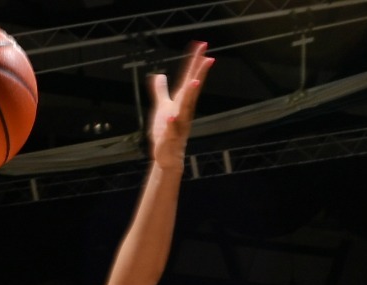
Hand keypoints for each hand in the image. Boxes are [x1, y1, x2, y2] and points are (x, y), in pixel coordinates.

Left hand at [148, 42, 212, 166]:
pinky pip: (172, 130)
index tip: (202, 46)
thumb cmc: (166, 133)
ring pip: (186, 108)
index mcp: (181, 103)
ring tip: (194, 81)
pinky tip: (170, 116)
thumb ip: (160, 91)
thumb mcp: (161, 107)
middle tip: (207, 58)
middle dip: (199, 73)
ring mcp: (179, 124)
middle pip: (192, 90)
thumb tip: (159, 76)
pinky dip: (171, 123)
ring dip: (190, 95)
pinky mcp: (171, 138)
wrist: (167, 157)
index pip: (189, 79)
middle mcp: (184, 111)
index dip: (194, 63)